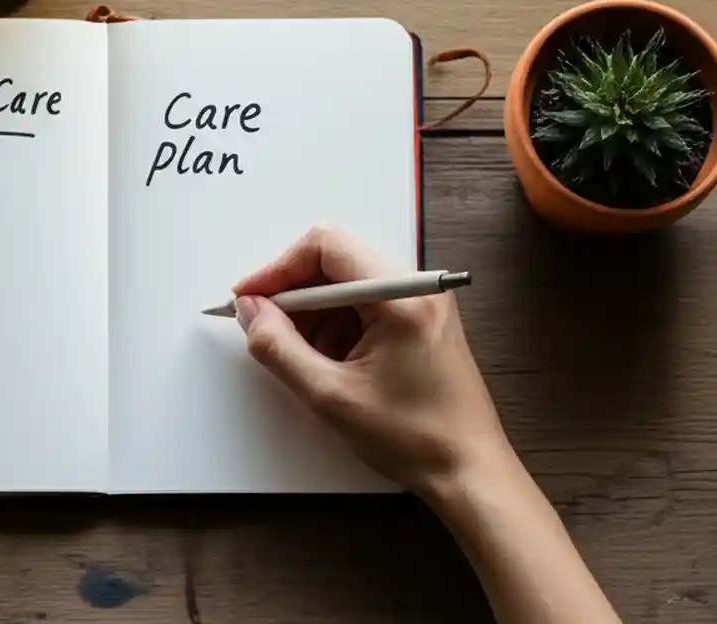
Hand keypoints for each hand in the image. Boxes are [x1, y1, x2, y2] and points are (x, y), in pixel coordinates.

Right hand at [232, 224, 516, 496]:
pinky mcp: (418, 320)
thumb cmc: (415, 438)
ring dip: (312, 313)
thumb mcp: (330, 396)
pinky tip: (329, 364)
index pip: (326, 246)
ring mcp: (420, 302)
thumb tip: (249, 311)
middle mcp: (416, 287)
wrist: (469, 470)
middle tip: (264, 329)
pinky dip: (335, 326)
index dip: (277, 269)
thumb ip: (279, 348)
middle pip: (334, 260)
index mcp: (402, 296)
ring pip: (345, 283)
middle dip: (292, 293)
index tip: (248, 300)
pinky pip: (362, 304)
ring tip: (303, 359)